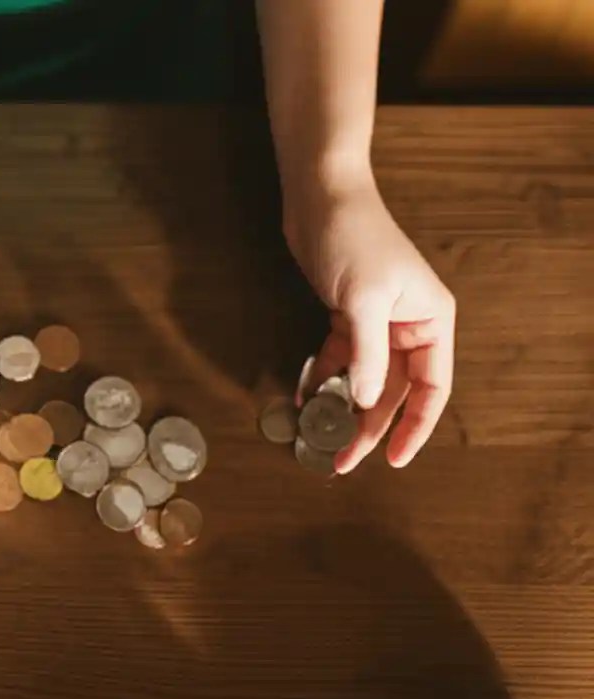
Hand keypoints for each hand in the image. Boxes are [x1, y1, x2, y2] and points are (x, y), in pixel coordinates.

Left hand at [286, 177, 455, 472]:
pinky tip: (305, 398)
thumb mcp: (364, 299)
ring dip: (344, 408)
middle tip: (343, 460)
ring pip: (365, 380)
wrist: (321, 198)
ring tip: (322, 438)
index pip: (432, 389)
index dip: (415, 428)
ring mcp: (378, 323)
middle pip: (394, 391)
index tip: (395, 460)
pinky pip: (340, 359)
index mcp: (432, 322)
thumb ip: (366, 354)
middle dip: (370, 427)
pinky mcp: (347, 316)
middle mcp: (410, 326)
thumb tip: (363, 403)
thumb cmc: (354, 238)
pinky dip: (324, 378)